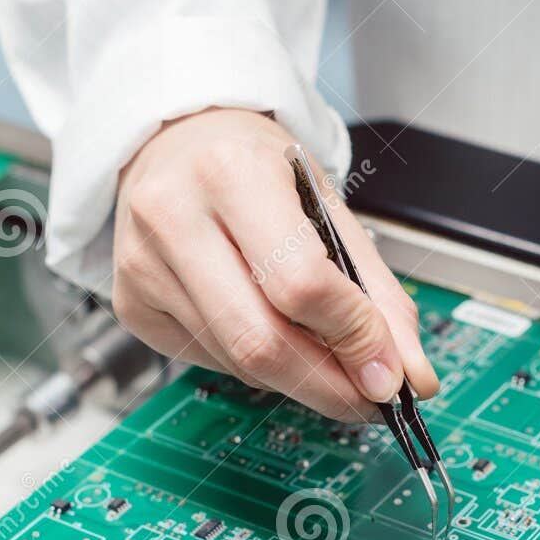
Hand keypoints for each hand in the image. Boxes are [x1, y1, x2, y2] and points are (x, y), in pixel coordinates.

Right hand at [110, 108, 438, 420]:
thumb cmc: (254, 168)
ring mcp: (141, 264)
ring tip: (325, 360)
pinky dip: (253, 365)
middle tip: (367, 398)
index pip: (301, 282)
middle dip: (327, 385)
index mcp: (233, 173)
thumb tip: (409, 374)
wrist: (175, 142)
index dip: (353, 338)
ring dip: (296, 379)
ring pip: (235, 362)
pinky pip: (208, 361)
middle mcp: (173, 215)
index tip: (390, 374)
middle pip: (260, 340)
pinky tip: (265, 331)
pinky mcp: (130, 304)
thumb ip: (375, 291)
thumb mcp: (327, 205)